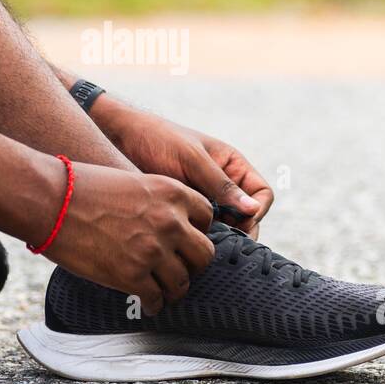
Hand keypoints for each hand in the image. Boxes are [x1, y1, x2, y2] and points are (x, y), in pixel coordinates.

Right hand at [41, 161, 214, 313]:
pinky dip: (153, 305)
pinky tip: (146, 303)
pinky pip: (156, 299)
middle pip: (204, 254)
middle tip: (181, 269)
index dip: (197, 231)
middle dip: (193, 265)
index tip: (187, 241)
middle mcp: (170, 222)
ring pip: (182, 282)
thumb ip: (156, 201)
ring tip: (164, 292)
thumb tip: (165, 223)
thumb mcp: (132, 180)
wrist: (51, 199)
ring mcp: (152, 250)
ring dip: (174, 290)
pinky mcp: (132, 275)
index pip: (207, 217)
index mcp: (172, 193)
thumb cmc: (83, 186)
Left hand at [95, 101, 274, 236]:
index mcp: (233, 165)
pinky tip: (190, 244)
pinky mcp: (186, 210)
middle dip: (241, 230)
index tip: (241, 225)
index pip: (262, 194)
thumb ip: (221, 184)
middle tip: (223, 244)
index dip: (257, 211)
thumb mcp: (191, 159)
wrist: (122, 138)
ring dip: (220, 236)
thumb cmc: (159, 139)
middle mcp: (224, 183)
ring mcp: (205, 198)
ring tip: (205, 245)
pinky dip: (201, 237)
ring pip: (226, 225)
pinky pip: (203, 228)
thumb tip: (253, 210)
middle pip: (247, 215)